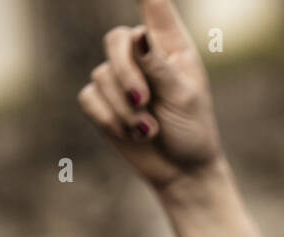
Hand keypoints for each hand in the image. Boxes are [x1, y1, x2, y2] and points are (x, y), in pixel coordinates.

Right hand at [77, 0, 222, 191]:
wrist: (182, 173)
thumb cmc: (192, 132)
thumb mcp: (184, 98)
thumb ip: (159, 67)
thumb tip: (140, 37)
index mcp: (170, 47)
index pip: (154, 5)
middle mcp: (143, 56)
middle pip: (115, 40)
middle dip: (126, 72)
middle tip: (144, 100)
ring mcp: (121, 79)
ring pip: (102, 76)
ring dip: (125, 109)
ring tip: (149, 129)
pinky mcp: (104, 102)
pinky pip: (90, 99)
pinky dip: (110, 119)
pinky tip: (131, 134)